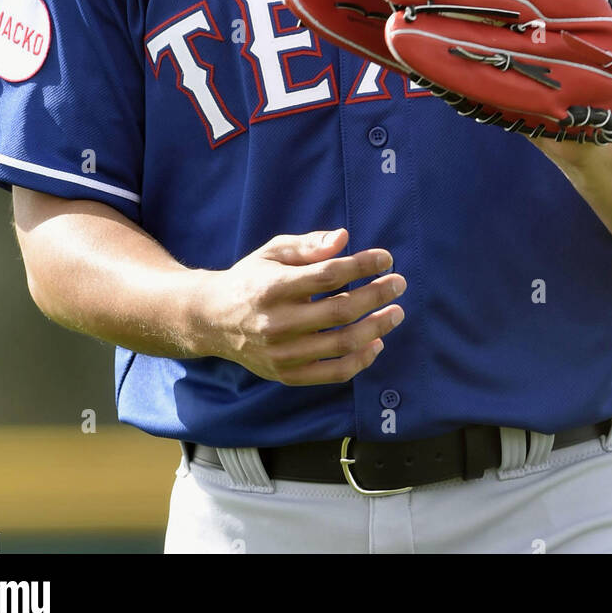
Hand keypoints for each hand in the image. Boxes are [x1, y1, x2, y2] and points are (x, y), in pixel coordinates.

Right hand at [186, 229, 405, 384]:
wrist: (212, 319)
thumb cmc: (251, 278)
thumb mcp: (272, 252)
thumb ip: (308, 245)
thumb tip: (344, 238)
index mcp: (273, 287)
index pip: (328, 275)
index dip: (362, 265)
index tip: (386, 258)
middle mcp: (276, 322)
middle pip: (340, 311)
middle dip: (377, 295)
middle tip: (399, 283)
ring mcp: (282, 353)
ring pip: (341, 344)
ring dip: (376, 327)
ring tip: (396, 312)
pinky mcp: (286, 374)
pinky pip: (332, 373)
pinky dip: (360, 361)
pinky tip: (376, 343)